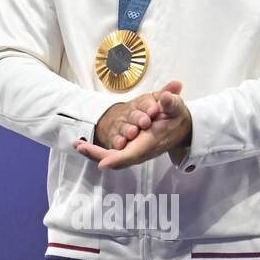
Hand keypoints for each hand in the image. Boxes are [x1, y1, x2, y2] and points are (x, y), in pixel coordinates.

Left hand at [75, 81, 192, 169]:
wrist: (182, 127)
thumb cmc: (177, 116)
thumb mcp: (177, 107)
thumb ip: (171, 103)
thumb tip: (166, 97)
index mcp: (152, 142)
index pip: (133, 153)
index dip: (118, 159)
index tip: (103, 162)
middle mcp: (142, 150)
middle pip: (118, 159)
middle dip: (98, 155)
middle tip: (80, 147)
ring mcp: (135, 151)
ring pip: (112, 158)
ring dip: (94, 153)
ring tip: (77, 145)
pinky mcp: (130, 149)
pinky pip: (112, 154)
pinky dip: (97, 151)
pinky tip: (83, 144)